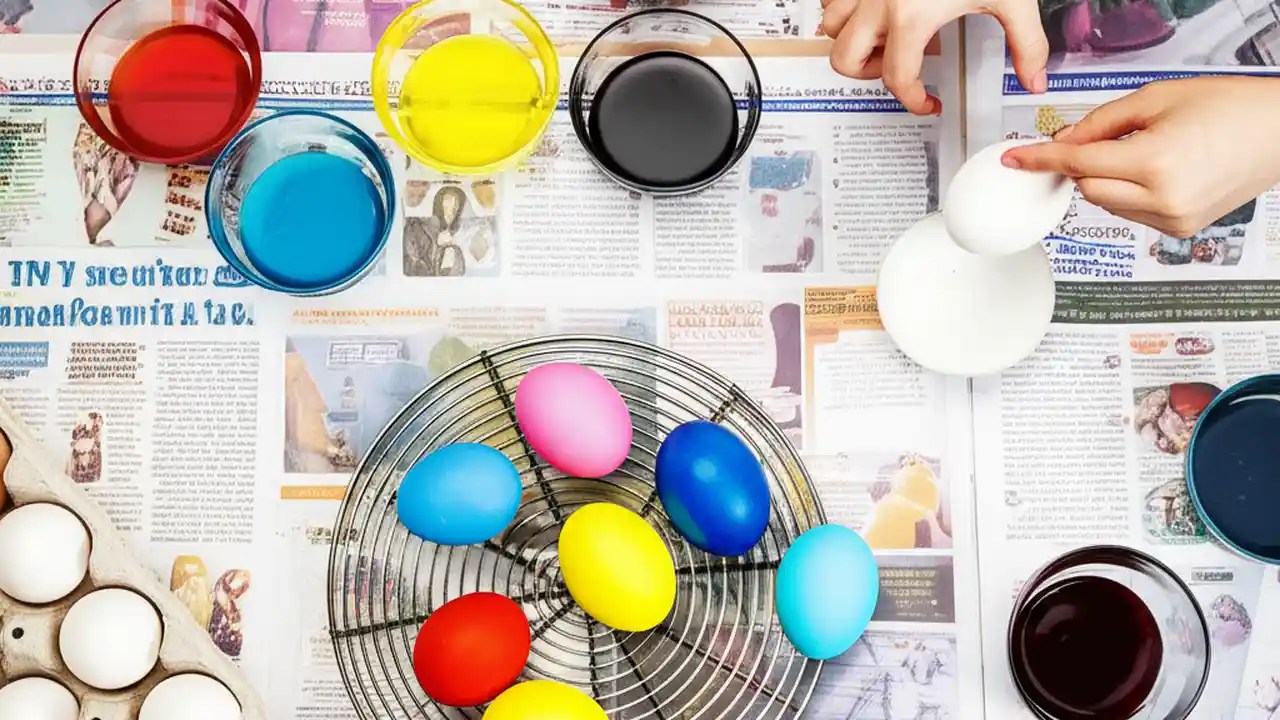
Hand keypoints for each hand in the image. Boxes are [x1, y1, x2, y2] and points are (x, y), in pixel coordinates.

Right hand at [822, 0, 1047, 114]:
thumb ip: (1027, 43)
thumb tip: (1035, 77)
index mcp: (911, 17)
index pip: (898, 79)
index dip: (914, 101)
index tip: (928, 102)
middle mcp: (878, 2)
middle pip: (846, 60)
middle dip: (868, 72)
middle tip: (895, 66)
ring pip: (831, 27)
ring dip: (852, 39)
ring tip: (881, 36)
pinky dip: (844, 8)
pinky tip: (873, 6)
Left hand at [1003, 76, 1279, 237]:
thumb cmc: (1231, 107)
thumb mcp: (1156, 99)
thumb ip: (1101, 122)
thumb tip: (1064, 140)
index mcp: (1153, 162)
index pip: (1076, 164)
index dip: (1041, 159)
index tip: (1016, 159)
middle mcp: (1162, 198)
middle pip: (1087, 188)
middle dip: (1083, 165)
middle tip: (1097, 141)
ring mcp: (1173, 219)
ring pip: (1107, 204)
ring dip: (1108, 180)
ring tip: (1148, 150)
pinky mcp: (1181, 229)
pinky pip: (1132, 214)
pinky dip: (1130, 194)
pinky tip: (1160, 171)